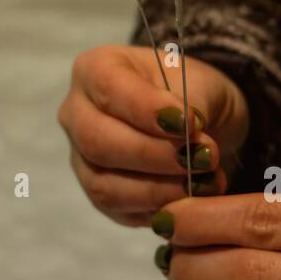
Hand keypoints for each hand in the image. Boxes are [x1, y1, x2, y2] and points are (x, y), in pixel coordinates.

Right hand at [57, 45, 248, 227]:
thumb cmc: (193, 92)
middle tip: (201, 158)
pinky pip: (120, 210)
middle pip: (96, 141)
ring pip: (104, 184)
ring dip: (159, 189)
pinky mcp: (99, 195)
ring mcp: (83, 158)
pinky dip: (159, 208)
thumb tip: (191, 137)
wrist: (197, 123)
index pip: (109, 89)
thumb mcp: (201, 83)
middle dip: (153, 155)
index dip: (147, 110)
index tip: (190, 123)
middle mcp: (77, 114)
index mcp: (95, 70)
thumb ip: (193, 105)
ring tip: (203, 181)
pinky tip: (192, 197)